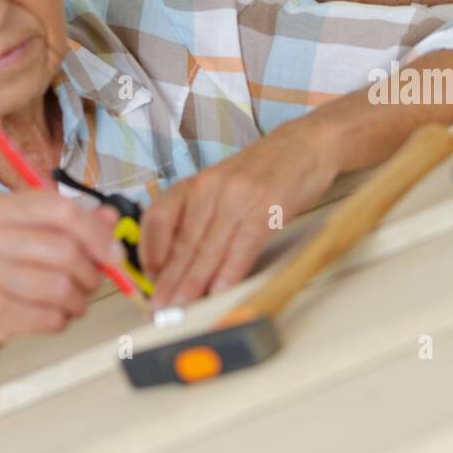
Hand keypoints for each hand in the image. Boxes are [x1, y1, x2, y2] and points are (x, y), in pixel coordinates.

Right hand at [0, 191, 122, 407]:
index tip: (113, 251)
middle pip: (65, 248)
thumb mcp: (12, 245)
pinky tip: (51, 319)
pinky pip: (50, 316)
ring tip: (70, 305)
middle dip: (91, 271)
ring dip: (79, 301)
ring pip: (62, 284)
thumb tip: (109, 217)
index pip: (58, 208)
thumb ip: (60, 227)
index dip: (95, 230)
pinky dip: (61, 321)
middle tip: (92, 284)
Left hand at [139, 116, 339, 309]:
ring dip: (194, 282)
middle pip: (183, 240)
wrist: (305, 145)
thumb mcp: (220, 189)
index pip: (158, 218)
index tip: (147, 280)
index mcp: (194, 184)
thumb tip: (178, 263)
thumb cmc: (260, 173)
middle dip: (170, 279)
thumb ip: (198, 219)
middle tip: (159, 307)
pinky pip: (243, 245)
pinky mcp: (266, 206)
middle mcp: (210, 187)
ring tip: (182, 306)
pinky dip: (230, 271)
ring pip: (209, 246)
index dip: (149, 252)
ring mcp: (238, 196)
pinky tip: (221, 290)